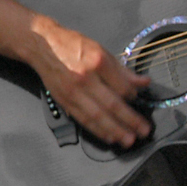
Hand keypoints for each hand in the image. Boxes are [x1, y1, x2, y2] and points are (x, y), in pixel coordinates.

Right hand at [24, 14, 151, 148]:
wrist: (42, 45)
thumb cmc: (72, 46)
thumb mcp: (101, 50)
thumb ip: (122, 70)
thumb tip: (143, 82)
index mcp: (97, 62)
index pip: (121, 86)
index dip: (133, 96)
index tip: (138, 99)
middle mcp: (85, 78)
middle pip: (112, 104)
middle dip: (130, 120)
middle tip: (144, 131)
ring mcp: (74, 92)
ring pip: (98, 116)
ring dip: (115, 131)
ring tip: (129, 140)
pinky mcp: (65, 102)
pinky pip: (84, 120)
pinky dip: (98, 131)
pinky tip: (110, 137)